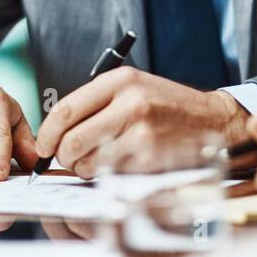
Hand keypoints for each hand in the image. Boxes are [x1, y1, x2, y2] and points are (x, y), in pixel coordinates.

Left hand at [34, 67, 246, 178]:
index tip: (44, 146)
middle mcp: (130, 103)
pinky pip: (110, 174)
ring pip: (88, 161)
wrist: (212, 120)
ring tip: (96, 162)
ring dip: (84, 169)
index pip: (65, 109)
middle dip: (62, 156)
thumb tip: (56, 132)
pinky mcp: (151, 157)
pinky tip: (116, 167)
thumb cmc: (166, 106)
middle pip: (71, 139)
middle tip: (68, 159)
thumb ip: (96, 104)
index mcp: (120, 80)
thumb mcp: (133, 88)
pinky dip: (105, 176)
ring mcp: (141, 132)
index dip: (47, 133)